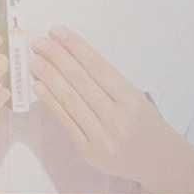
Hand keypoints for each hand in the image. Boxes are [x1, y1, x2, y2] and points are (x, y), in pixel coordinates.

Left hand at [33, 33, 193, 193]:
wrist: (159, 161)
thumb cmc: (146, 125)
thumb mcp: (137, 100)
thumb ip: (109, 85)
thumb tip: (72, 62)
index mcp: (132, 99)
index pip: (98, 67)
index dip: (76, 48)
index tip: (58, 32)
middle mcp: (118, 117)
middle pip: (81, 82)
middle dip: (57, 58)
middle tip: (39, 42)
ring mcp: (102, 137)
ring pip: (71, 101)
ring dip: (49, 78)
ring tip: (34, 60)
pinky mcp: (90, 152)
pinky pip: (67, 123)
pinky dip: (51, 103)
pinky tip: (39, 87)